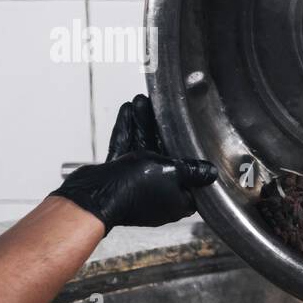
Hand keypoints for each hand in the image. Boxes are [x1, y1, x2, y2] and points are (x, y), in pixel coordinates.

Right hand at [52, 95, 217, 231]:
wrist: (92, 196)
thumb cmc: (133, 188)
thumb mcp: (172, 171)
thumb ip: (192, 169)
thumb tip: (209, 172)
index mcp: (177, 200)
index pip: (192, 177)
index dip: (193, 159)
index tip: (194, 139)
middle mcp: (158, 194)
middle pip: (165, 156)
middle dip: (161, 129)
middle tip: (161, 108)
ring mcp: (137, 186)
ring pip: (143, 149)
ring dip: (142, 124)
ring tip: (141, 102)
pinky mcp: (118, 178)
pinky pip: (126, 150)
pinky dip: (127, 131)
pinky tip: (127, 112)